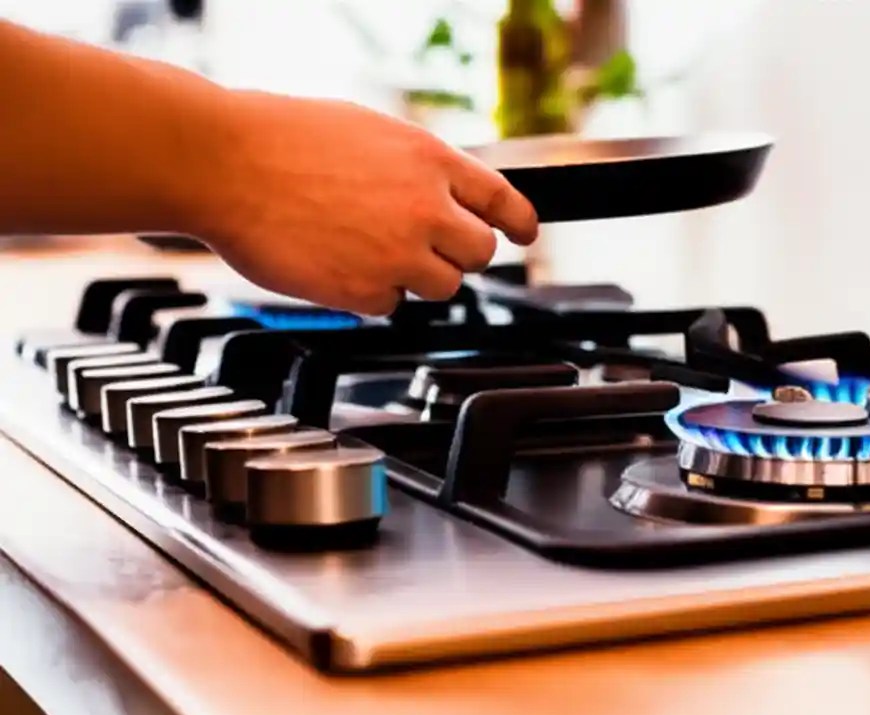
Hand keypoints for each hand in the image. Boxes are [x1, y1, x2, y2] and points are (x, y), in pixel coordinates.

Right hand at [193, 90, 537, 314]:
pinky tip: (337, 263)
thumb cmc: (282, 139)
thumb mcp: (371, 131)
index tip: (523, 233)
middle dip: (457, 253)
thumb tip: (445, 192)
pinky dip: (369, 294)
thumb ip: (417, 166)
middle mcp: (426, 208)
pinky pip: (390, 306)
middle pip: (480, 253)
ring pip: (442, 287)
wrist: (225, 163)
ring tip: (365, 248)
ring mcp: (399, 254)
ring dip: (414, 276)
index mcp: (431, 160)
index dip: (518, 222)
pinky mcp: (366, 291)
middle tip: (421, 245)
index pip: (504, 201)